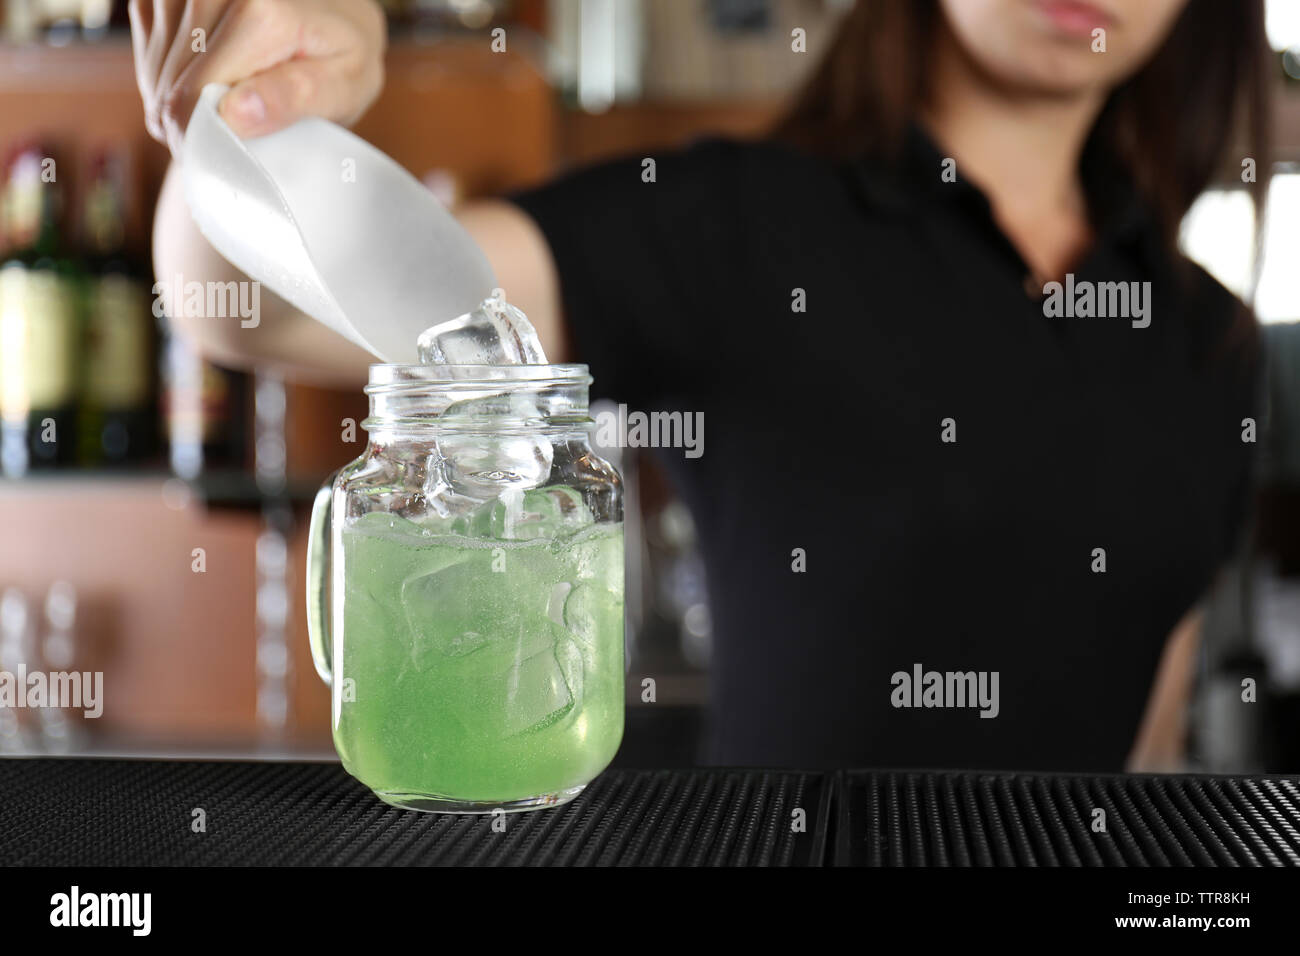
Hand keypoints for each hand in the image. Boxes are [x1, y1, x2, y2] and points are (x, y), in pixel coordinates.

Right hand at [129, 0, 386, 154]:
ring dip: (180, 103)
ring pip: (155, 72)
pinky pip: (148, 52)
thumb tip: (235, 114)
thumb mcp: (344, 84)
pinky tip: (208, 81)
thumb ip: (295, 97)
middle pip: (169, 86)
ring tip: (229, 107)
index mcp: (260, 9)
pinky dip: (169, 77)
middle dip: (192, 125)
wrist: (332, 10)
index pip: (194, 96)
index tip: (225, 162)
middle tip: (233, 139)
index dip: (202, 141)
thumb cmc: (343, 53)